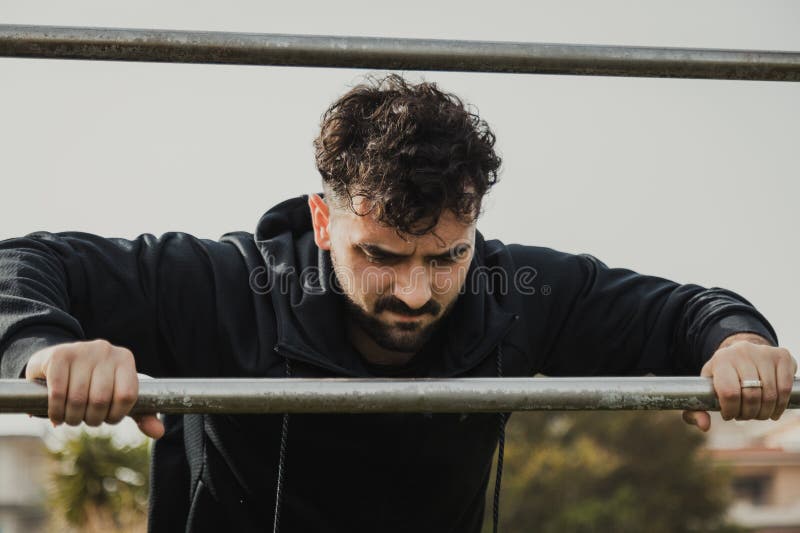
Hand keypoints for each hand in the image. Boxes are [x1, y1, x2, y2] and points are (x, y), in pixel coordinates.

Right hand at [24, 339, 164, 438]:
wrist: (58, 362)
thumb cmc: (93, 383)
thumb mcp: (118, 396)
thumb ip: (141, 414)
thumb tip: (159, 433)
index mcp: (125, 359)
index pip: (127, 396)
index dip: (115, 415)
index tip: (107, 418)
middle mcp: (106, 350)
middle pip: (101, 399)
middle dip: (91, 419)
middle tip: (84, 420)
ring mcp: (82, 350)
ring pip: (78, 398)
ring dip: (72, 417)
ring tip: (70, 418)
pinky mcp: (59, 355)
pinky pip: (58, 392)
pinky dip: (56, 410)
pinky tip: (56, 415)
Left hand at [683, 333, 796, 431]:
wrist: (742, 353)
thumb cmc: (722, 375)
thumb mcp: (706, 387)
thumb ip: (696, 409)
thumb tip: (704, 426)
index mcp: (721, 359)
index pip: (728, 392)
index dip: (731, 410)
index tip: (729, 415)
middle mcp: (742, 352)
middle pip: (751, 396)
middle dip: (748, 414)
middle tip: (744, 417)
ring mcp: (764, 353)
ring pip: (770, 394)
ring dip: (764, 413)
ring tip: (757, 415)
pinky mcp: (782, 356)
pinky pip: (785, 388)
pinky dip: (780, 406)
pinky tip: (773, 411)